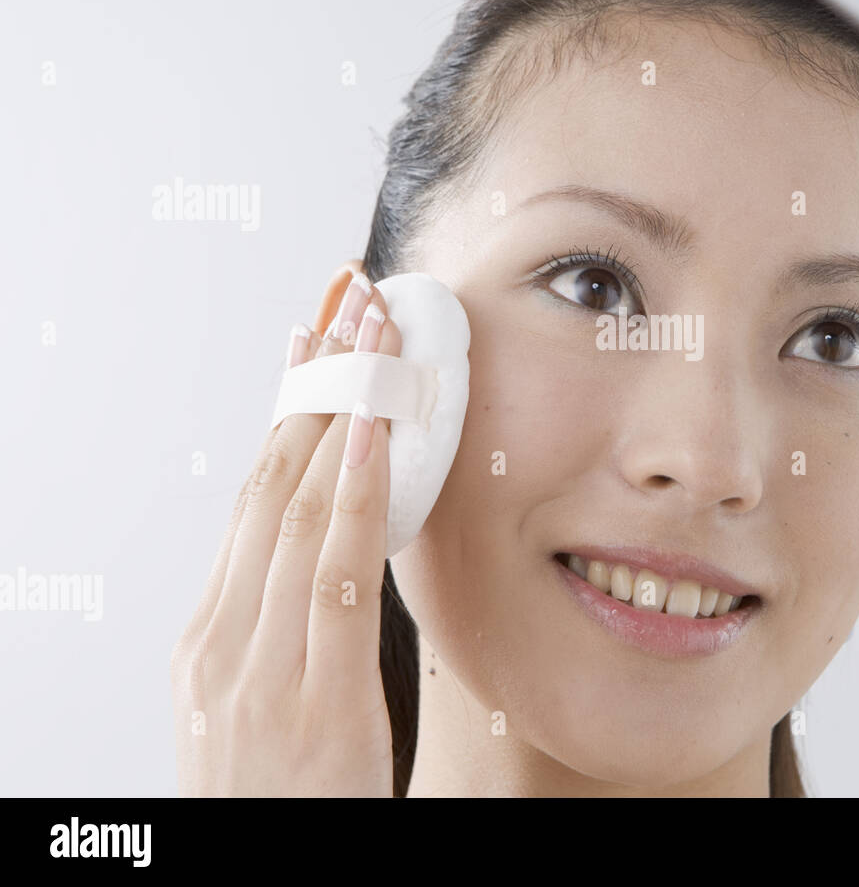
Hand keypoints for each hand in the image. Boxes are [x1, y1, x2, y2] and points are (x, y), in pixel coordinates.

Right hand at [170, 272, 399, 795]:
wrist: (255, 878)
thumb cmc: (280, 800)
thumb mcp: (268, 702)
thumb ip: (289, 627)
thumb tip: (336, 551)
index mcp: (211, 636)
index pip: (253, 497)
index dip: (288, 412)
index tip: (312, 342)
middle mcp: (222, 636)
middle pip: (270, 480)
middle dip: (311, 384)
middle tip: (343, 301)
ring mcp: (256, 664)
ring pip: (296, 507)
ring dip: (337, 411)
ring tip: (367, 334)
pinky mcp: (307, 694)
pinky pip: (332, 573)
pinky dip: (352, 494)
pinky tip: (374, 433)